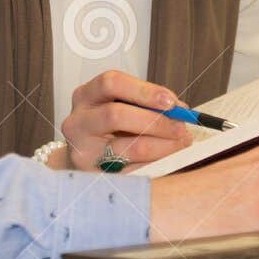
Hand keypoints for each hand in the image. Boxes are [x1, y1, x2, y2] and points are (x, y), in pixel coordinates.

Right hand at [60, 69, 191, 171]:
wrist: (85, 157)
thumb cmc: (109, 128)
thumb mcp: (121, 106)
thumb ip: (146, 104)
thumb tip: (180, 110)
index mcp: (86, 95)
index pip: (112, 83)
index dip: (144, 91)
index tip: (171, 101)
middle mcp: (78, 121)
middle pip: (115, 115)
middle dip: (155, 121)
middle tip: (180, 126)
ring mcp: (82, 150)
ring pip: (126, 147)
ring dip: (161, 144)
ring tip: (180, 142)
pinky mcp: (93, 175)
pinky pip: (132, 170)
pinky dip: (155, 163)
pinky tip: (167, 158)